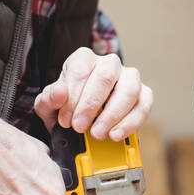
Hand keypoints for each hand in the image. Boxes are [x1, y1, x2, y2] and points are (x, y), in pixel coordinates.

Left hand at [34, 48, 152, 139]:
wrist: (81, 120)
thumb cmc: (67, 107)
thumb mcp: (50, 105)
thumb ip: (49, 98)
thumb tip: (59, 93)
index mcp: (84, 59)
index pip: (81, 69)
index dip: (73, 95)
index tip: (66, 119)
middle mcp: (109, 64)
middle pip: (106, 76)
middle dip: (91, 105)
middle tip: (80, 127)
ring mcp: (129, 78)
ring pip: (129, 89)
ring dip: (113, 115)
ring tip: (99, 134)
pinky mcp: (144, 94)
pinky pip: (144, 105)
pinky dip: (131, 123)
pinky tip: (116, 135)